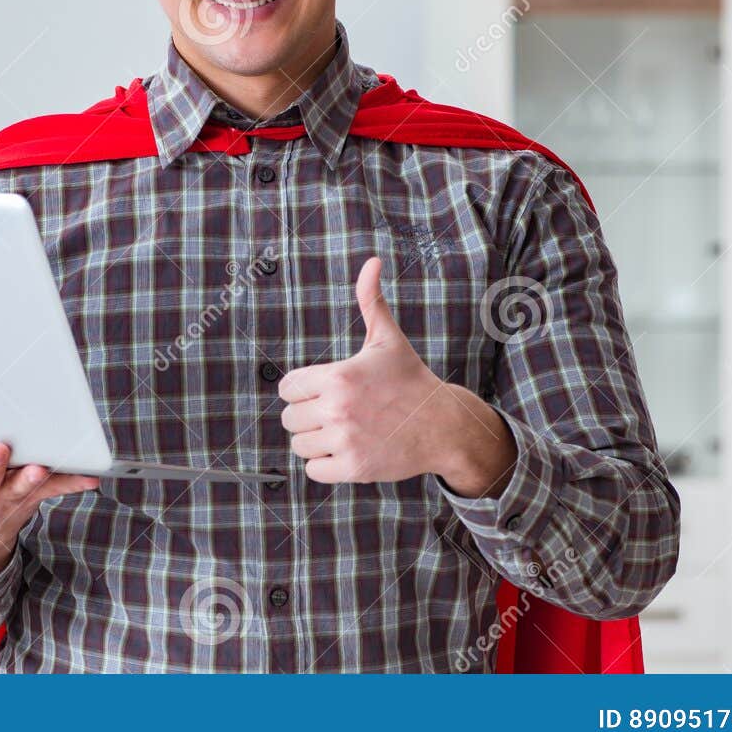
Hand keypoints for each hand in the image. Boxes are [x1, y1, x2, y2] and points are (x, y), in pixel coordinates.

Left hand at [278, 256, 514, 492]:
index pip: (287, 388)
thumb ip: (370, 300)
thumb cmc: (410, 380)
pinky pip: (313, 470)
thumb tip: (372, 261)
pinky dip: (324, 465)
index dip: (302, 390)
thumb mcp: (387, 339)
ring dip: (315, 441)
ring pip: (299, 445)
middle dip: (307, 416)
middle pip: (289, 418)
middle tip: (334, 413)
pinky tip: (345, 451)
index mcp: (338, 376)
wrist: (444, 425)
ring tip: (341, 431)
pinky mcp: (354, 467)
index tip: (324, 391)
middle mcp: (337, 408)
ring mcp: (345, 440)